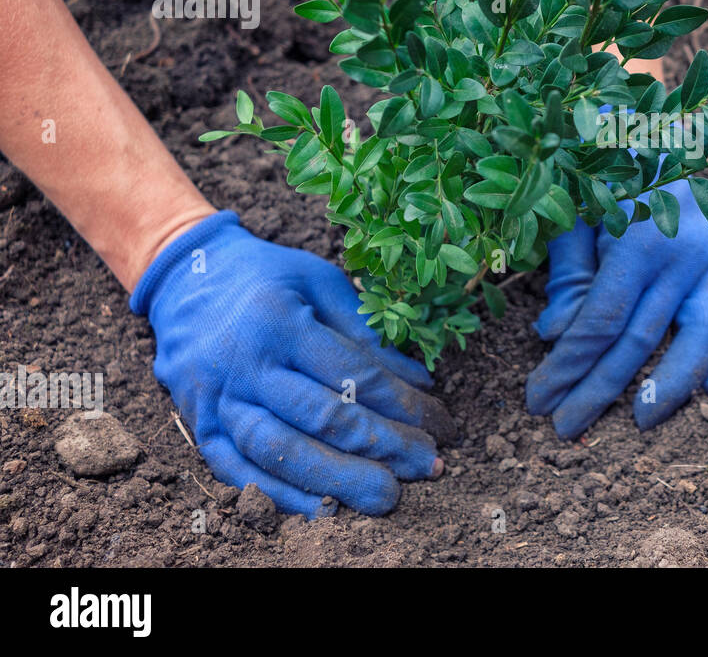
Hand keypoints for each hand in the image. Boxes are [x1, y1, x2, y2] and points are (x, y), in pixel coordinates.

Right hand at [131, 211, 443, 516]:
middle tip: (428, 466)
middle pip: (321, 418)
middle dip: (383, 448)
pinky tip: (326, 509)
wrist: (184, 279)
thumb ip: (366, 332)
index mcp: (279, 320)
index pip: (354, 375)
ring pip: (279, 452)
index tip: (442, 425)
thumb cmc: (265, 278)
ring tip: (386, 497)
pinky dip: (282, 496)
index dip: (405, 405)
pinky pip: (237, 471)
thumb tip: (419, 382)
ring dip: (338, 480)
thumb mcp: (319, 281)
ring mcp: (217, 399)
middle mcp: (245, 364)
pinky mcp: (199, 425)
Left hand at [526, 176, 707, 438]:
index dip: (567, 366)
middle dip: (600, 389)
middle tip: (567, 427)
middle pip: (641, 340)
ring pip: (702, 334)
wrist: (657, 122)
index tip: (539, 399)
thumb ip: (568, 271)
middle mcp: (683, 254)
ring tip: (644, 420)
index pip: (601, 321)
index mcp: (638, 239)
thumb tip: (555, 334)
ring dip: (673, 383)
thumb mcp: (573, 207)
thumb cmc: (603, 163)